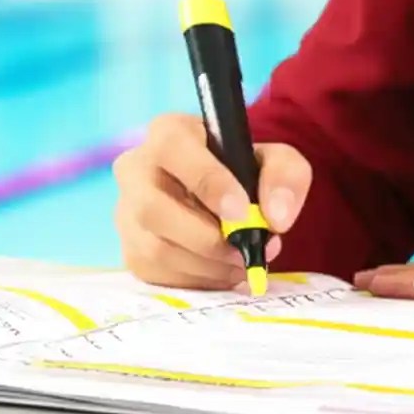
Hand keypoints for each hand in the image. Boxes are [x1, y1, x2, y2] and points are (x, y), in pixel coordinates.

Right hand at [113, 113, 312, 289]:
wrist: (222, 201)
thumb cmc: (242, 174)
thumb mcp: (275, 161)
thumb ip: (285, 177)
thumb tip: (276, 218)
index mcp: (167, 133)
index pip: (172, 148)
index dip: (206, 180)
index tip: (242, 210)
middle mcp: (135, 170)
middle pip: (152, 207)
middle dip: (205, 238)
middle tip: (244, 251)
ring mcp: (127, 213)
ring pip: (155, 248)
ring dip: (207, 265)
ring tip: (241, 262)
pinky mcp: (132, 250)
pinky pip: (158, 274)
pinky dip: (198, 280)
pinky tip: (222, 270)